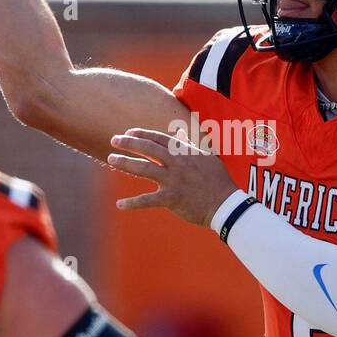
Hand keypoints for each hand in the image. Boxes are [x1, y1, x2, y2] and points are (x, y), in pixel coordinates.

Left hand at [107, 128, 237, 227]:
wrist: (226, 203)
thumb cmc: (218, 180)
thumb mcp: (206, 157)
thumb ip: (188, 146)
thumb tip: (179, 133)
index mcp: (185, 153)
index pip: (159, 138)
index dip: (142, 134)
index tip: (128, 132)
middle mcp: (177, 163)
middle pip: (148, 149)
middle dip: (129, 143)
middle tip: (113, 140)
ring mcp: (174, 180)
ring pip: (144, 169)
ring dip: (125, 163)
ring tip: (110, 159)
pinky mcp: (172, 199)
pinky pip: (147, 200)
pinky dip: (132, 203)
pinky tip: (120, 204)